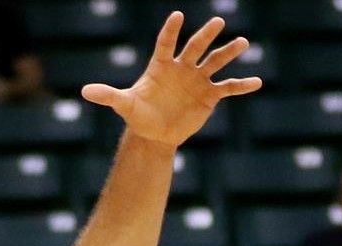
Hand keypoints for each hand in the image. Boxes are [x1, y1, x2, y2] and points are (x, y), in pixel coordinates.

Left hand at [81, 13, 261, 147]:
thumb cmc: (138, 115)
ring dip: (229, 53)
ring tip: (243, 43)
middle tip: (218, 22)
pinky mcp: (209, 95)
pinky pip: (228, 87)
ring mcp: (198, 79)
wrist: (155, 133)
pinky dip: (242, 85)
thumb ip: (108, 95)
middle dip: (206, 35)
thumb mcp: (123, 105)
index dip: (171, 31)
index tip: (177, 16)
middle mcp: (182, 67)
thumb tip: (84, 91)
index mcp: (161, 65)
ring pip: (215, 62)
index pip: (166, 43)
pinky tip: (258, 82)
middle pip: (196, 47)